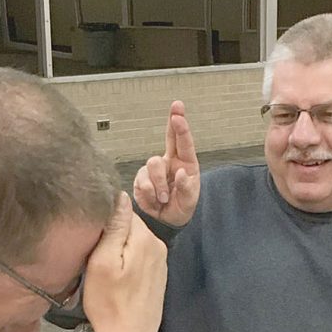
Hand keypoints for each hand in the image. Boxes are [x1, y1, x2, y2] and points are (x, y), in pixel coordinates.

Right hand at [83, 192, 166, 331]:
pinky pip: (139, 258)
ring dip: (118, 251)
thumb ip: (114, 226)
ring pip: (133, 243)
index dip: (104, 222)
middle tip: (95, 257)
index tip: (92, 240)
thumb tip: (120, 196)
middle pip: (129, 227)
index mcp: (146, 238)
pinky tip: (116, 280)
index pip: (122, 211)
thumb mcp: (102, 261)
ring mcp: (160, 263)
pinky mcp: (157, 277)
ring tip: (104, 270)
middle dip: (111, 236)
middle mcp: (158, 246)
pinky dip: (126, 263)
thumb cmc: (109, 304)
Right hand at [133, 100, 200, 226]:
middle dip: (172, 122)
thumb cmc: (181, 208)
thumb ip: (186, 188)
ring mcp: (154, 170)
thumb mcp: (189, 201)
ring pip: (153, 164)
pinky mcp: (141, 180)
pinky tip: (155, 201)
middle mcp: (170, 162)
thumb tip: (180, 173)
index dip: (181, 127)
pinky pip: (142, 181)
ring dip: (159, 184)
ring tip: (163, 199)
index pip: (184, 143)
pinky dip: (149, 193)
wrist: (165, 222)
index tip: (179, 114)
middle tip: (176, 108)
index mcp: (186, 164)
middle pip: (169, 138)